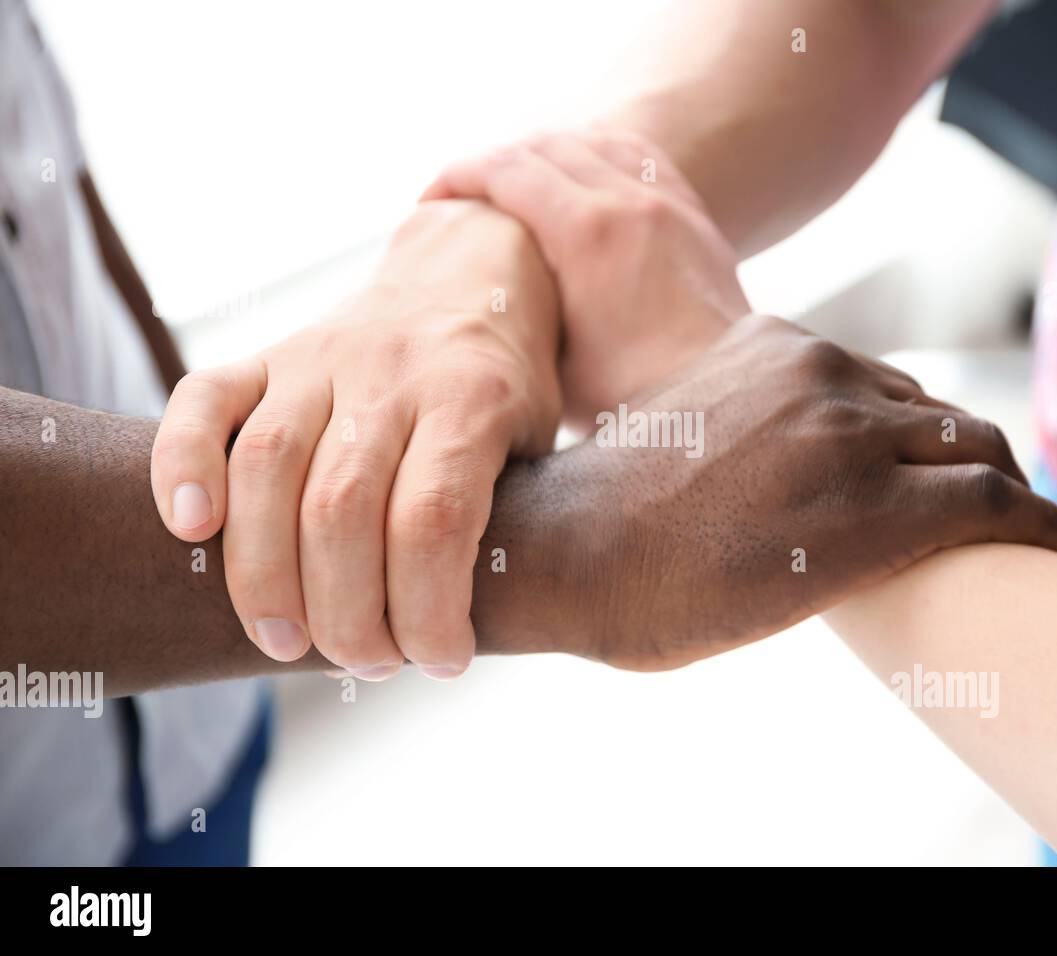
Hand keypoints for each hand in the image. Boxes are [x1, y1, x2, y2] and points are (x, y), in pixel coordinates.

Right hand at [150, 200, 560, 679]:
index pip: (434, 522)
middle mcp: (391, 374)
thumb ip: (503, 516)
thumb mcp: (538, 441)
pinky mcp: (267, 353)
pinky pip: (204, 400)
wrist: (468, 276)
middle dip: (345, 615)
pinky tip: (190, 531)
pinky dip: (182, 464)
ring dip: (264, 577)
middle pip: (341, 508)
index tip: (441, 660)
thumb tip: (457, 632)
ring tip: (285, 642)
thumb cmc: (507, 387)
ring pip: (268, 468)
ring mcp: (321, 356)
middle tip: (363, 664)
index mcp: (472, 398)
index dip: (429, 611)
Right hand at [423, 128, 746, 423]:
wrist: (729, 411)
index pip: (507, 170)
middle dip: (494, 162)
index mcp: (589, 234)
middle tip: (462, 195)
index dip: (459, 176)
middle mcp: (633, 202)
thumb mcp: (552, 371)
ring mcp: (670, 205)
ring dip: (547, 153)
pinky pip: (639, 158)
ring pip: (596, 142)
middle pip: (546, 146)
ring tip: (515, 184)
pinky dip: (598, 156)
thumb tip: (470, 314)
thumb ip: (512, 324)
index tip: (430, 201)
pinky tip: (582, 178)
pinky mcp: (695, 220)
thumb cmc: (637, 406)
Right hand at [474, 315, 1056, 670]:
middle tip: (1006, 511)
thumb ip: (740, 422)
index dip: (922, 437)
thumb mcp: (680, 429)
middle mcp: (823, 373)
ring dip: (1013, 495)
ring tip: (1043, 533)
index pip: (882, 385)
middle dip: (974, 462)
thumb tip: (758, 470)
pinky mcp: (878, 509)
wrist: (569, 553)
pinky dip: (1044, 525)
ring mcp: (852, 435)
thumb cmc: (607, 515)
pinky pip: (995, 504)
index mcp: (775, 344)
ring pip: (977, 452)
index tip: (947, 472)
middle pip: (937, 415)